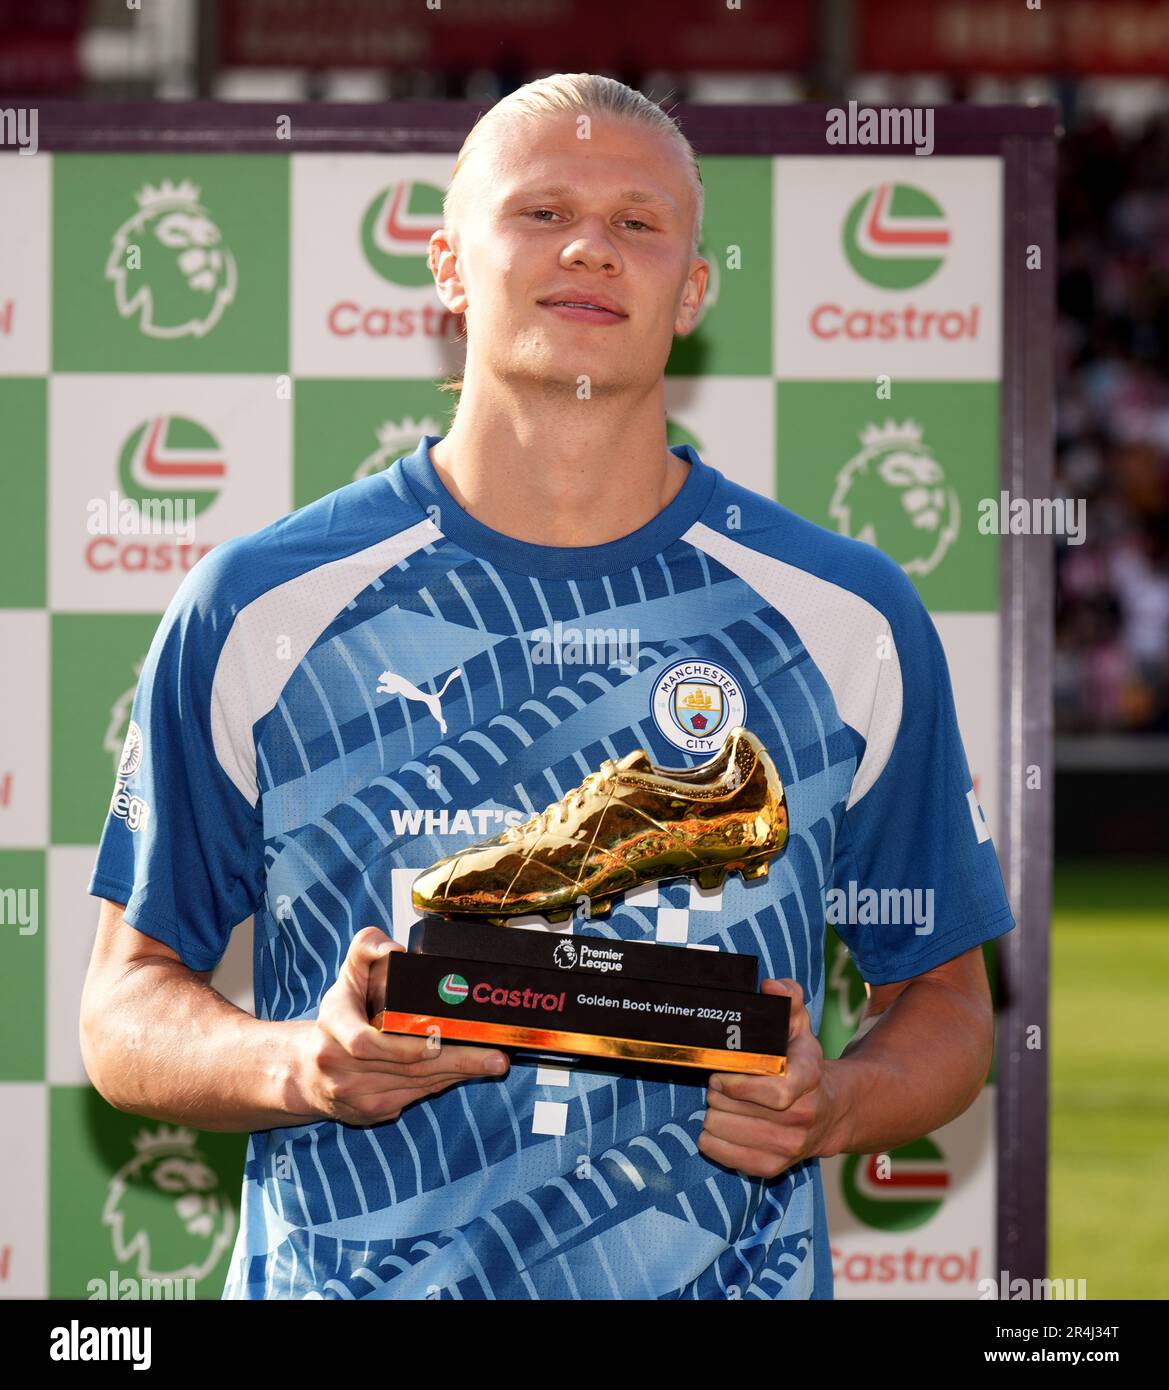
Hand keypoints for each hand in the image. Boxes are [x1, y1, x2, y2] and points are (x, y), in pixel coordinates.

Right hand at [289, 926, 509, 1125]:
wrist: (306, 1071)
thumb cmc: (338, 1016)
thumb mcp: (347, 975)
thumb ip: (366, 949)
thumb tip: (394, 950)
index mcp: (333, 1027)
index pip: (367, 1043)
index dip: (407, 1045)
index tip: (440, 1039)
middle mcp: (339, 1067)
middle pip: (406, 1067)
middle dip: (457, 1061)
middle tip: (496, 1058)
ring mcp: (354, 1095)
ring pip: (416, 1085)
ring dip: (457, 1074)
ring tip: (492, 1063)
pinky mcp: (369, 1112)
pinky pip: (414, 1097)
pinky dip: (442, 1084)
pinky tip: (466, 1073)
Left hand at [698, 978, 845, 1178]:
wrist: (829, 1112)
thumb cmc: (802, 1062)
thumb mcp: (799, 1025)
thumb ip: (787, 998)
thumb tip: (770, 986)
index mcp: (809, 1078)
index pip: (775, 1092)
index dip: (739, 1084)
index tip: (721, 1074)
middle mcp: (802, 1116)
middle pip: (734, 1108)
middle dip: (717, 1091)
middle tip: (719, 1082)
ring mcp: (789, 1146)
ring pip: (722, 1129)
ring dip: (714, 1112)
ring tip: (722, 1101)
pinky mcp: (772, 1166)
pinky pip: (722, 1155)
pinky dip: (711, 1138)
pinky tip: (719, 1124)